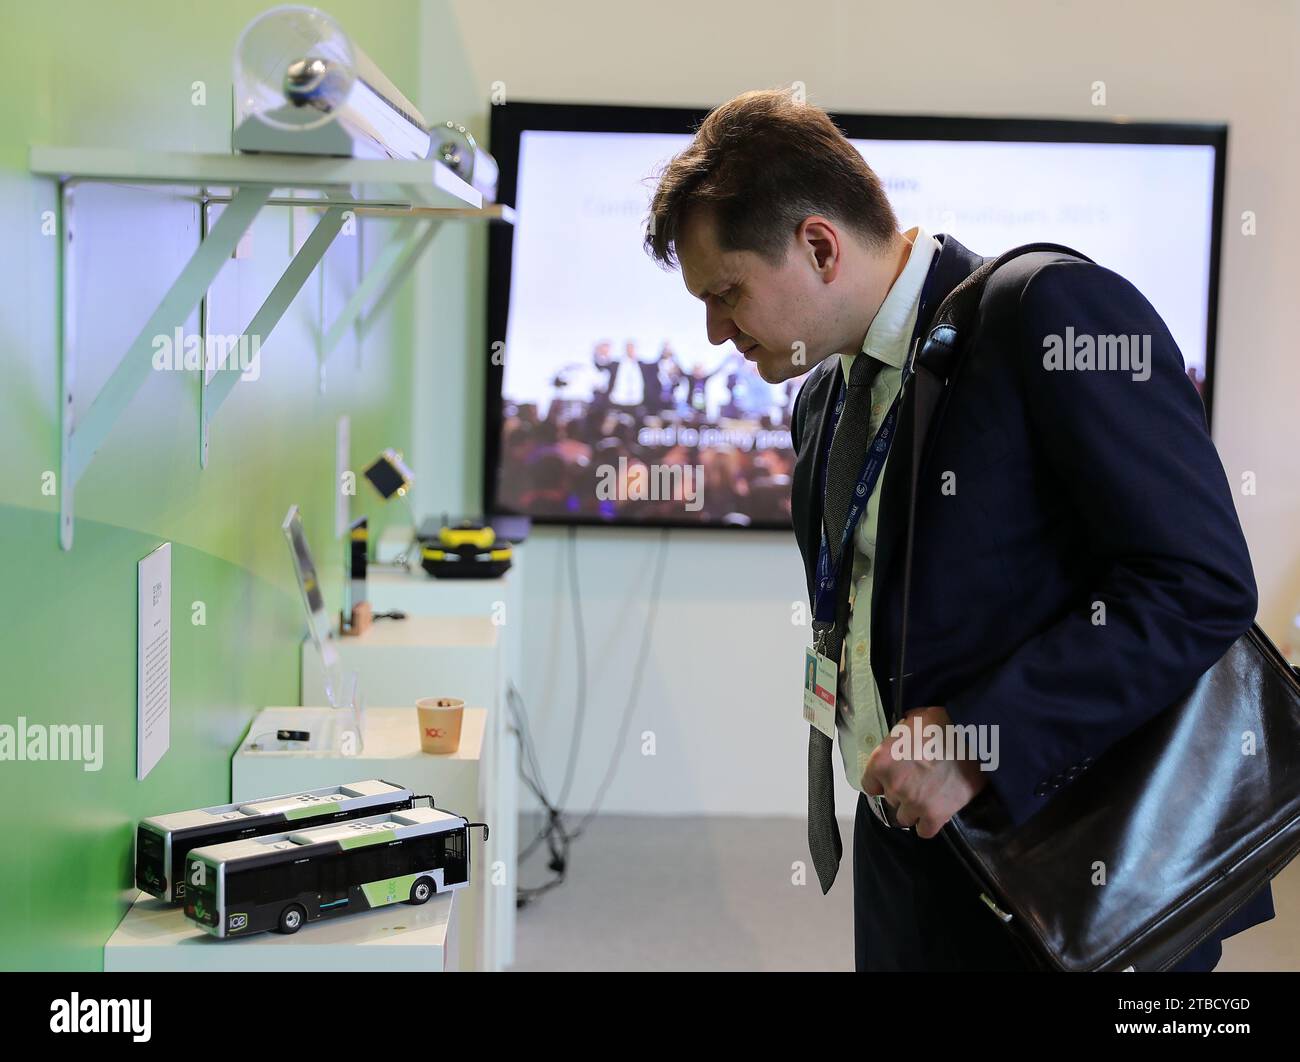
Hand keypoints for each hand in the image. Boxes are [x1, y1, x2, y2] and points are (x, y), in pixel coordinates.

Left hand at [861, 706, 987, 838]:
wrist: (974, 737)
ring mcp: (913, 802)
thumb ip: (897, 739)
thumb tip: (897, 743)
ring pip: (905, 817)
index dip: (882, 782)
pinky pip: (924, 831)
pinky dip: (928, 825)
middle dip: (902, 792)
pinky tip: (935, 814)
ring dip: (914, 809)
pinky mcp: (935, 815)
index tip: (894, 779)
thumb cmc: (942, 723)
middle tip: (919, 782)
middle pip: (891, 799)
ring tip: (928, 797)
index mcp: (881, 760)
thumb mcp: (910, 721)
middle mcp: (893, 785)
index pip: (870, 785)